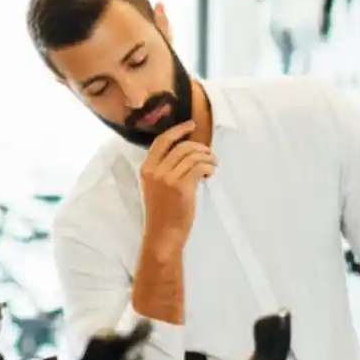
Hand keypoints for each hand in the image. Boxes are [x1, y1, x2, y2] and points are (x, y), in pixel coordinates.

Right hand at [139, 120, 216, 253]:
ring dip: (207, 157)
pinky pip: (200, 167)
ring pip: (193, 156)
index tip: (191, 125)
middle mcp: (155, 171)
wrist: (162, 235)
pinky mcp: (182, 187)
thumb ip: (163, 169)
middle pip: (182, 147)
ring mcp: (168, 179)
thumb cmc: (161, 213)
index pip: (162, 141)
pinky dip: (209, 167)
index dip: (178, 130)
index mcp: (146, 169)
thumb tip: (185, 152)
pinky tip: (210, 173)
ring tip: (212, 165)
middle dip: (200, 147)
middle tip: (209, 154)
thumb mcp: (154, 187)